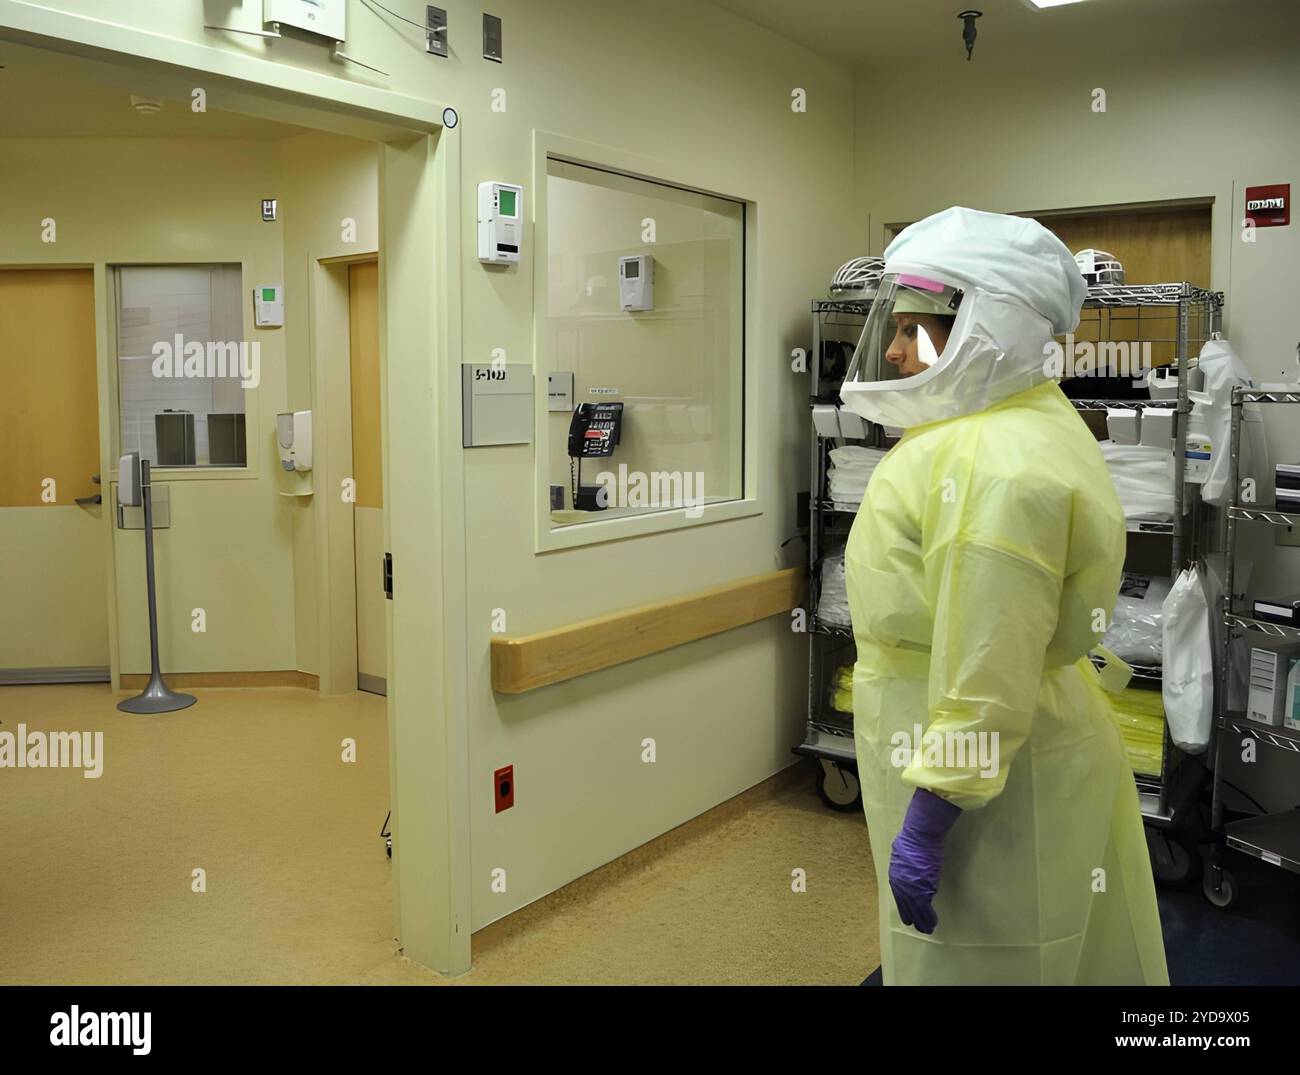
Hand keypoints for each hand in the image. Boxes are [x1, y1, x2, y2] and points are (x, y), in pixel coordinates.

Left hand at [888, 788, 961, 933]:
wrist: (920, 836)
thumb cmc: (911, 840)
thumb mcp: (900, 854)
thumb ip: (904, 866)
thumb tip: (909, 870)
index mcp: (894, 877)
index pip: (899, 898)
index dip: (905, 907)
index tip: (908, 916)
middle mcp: (900, 886)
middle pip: (906, 907)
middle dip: (912, 918)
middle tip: (918, 927)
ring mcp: (911, 890)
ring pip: (916, 911)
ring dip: (923, 921)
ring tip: (928, 929)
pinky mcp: (923, 891)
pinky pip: (926, 909)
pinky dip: (930, 917)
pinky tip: (933, 923)